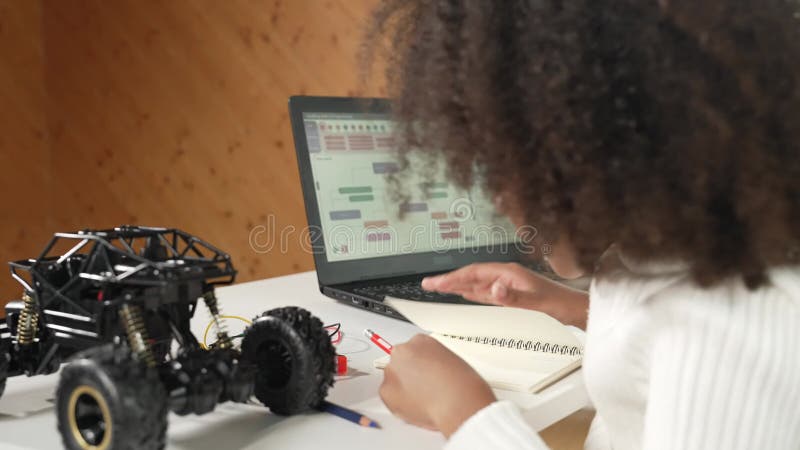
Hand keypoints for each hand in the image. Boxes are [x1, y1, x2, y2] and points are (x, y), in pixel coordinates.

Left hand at [379, 334, 495, 436]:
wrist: (457, 400)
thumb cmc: (461, 383)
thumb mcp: (450, 360)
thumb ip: (432, 362)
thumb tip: (429, 373)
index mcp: (419, 341)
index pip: (412, 351)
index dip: (419, 366)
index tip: (424, 374)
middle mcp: (402, 352)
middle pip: (399, 364)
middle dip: (409, 376)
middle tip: (424, 389)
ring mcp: (391, 370)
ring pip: (393, 381)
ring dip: (403, 389)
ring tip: (424, 400)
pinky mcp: (385, 390)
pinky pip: (389, 398)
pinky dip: (399, 404)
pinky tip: (416, 407)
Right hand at [421, 262, 588, 327]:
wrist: (577, 309)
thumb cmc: (561, 303)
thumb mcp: (537, 302)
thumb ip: (514, 296)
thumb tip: (493, 290)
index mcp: (508, 273)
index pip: (473, 273)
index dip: (452, 277)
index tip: (435, 283)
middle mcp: (506, 275)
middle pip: (471, 275)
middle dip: (448, 279)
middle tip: (427, 284)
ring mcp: (508, 284)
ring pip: (475, 283)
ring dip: (456, 284)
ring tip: (438, 287)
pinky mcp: (511, 293)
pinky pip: (485, 291)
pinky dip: (471, 292)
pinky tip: (465, 293)